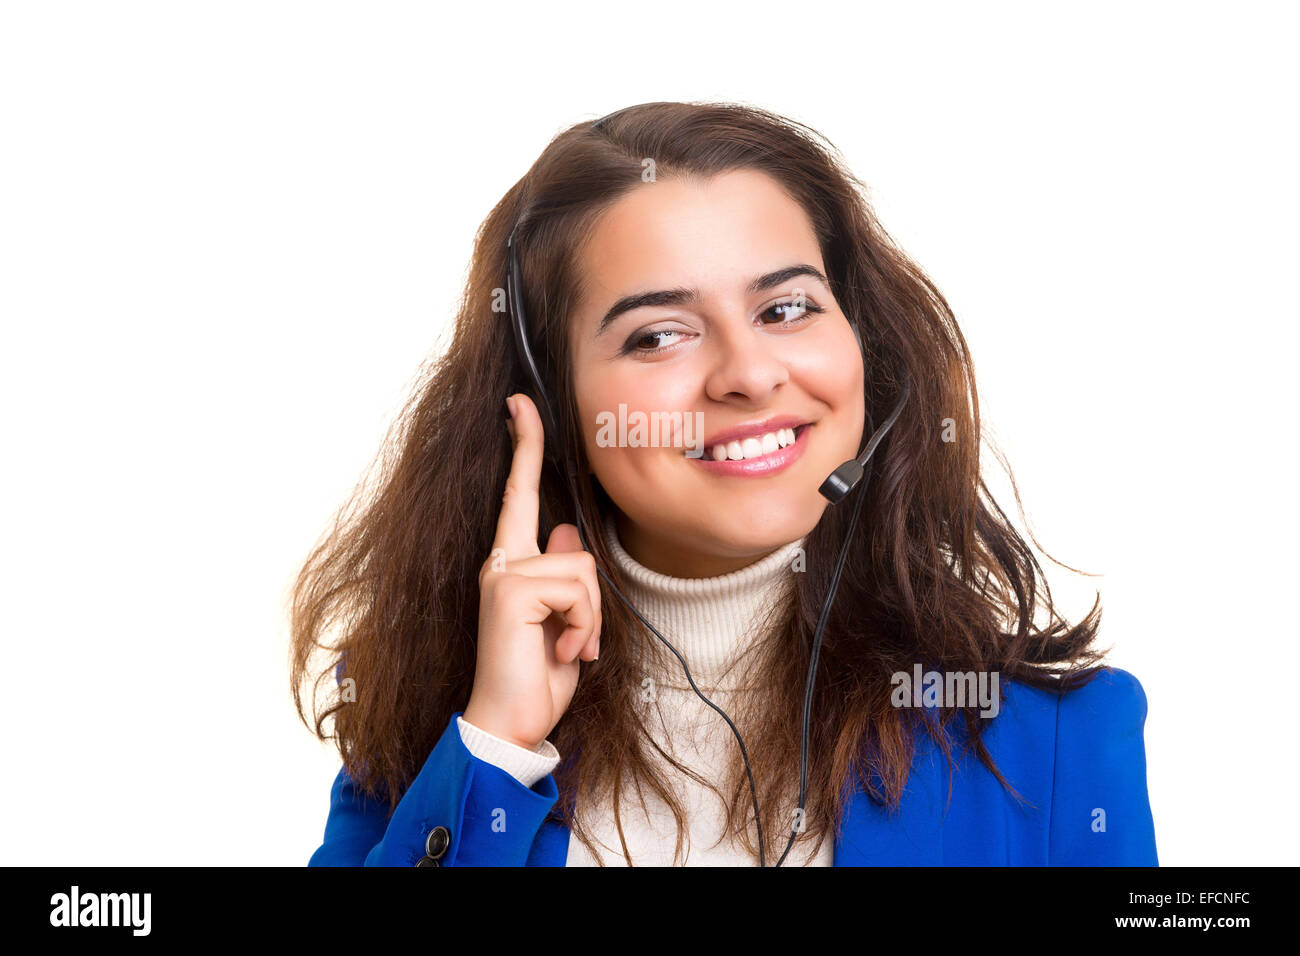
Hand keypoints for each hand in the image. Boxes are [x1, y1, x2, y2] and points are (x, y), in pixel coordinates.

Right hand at [462, 393, 600, 750]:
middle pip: (573, 543)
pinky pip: (578, 588)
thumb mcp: (562, 621)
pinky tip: (559, 653)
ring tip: (566, 651)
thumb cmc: (535, 676)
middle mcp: (501, 561)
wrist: (509, 722)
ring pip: (582, 568)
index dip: (523, 445)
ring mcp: (502, 572)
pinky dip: (582, 626)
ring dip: (589, 619)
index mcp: (511, 564)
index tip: (520, 403)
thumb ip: (561, 577)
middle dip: (588, 602)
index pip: (518, 493)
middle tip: (571, 646)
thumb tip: (566, 535)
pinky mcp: (511, 588)